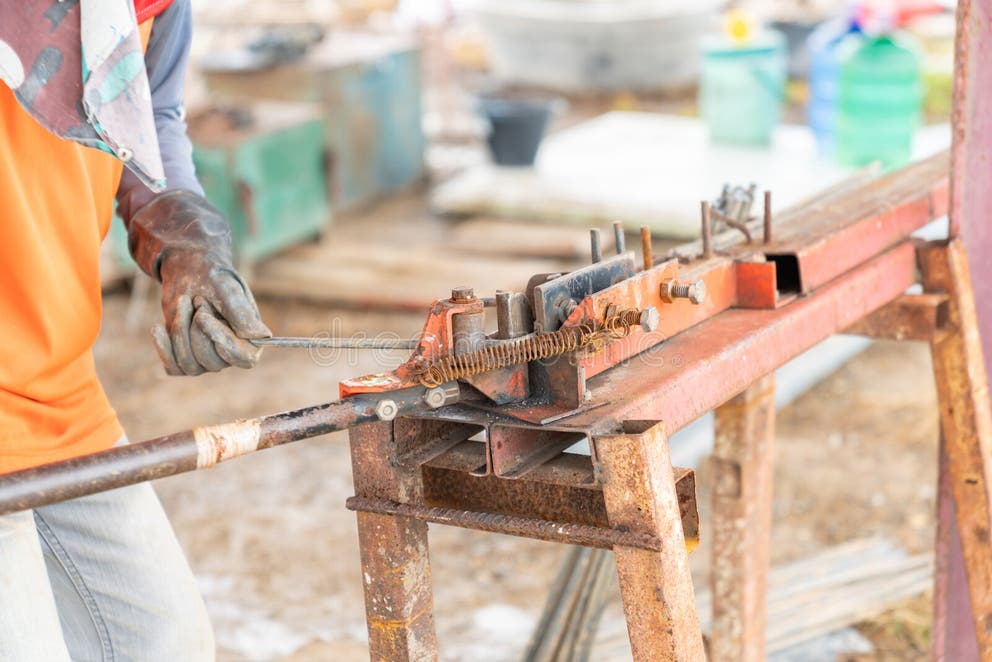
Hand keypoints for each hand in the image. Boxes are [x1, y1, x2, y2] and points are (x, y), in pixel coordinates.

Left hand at [125, 190, 270, 375]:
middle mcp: (231, 353)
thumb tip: (261, 335)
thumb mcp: (227, 289)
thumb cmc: (213, 277)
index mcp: (251, 338)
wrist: (189, 272)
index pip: (243, 358)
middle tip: (196, 300)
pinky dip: (164, 347)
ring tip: (182, 304)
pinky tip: (157, 327)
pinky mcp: (186, 358)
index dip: (222, 341)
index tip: (202, 317)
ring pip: (190, 365)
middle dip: (195, 330)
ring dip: (179, 333)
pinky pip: (174, 368)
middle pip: (212, 363)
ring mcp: (208, 358)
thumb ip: (241, 313)